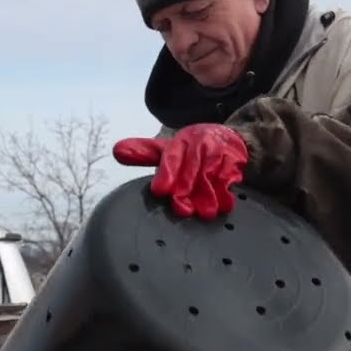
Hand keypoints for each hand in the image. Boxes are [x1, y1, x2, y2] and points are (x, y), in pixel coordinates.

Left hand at [112, 124, 248, 219]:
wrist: (229, 138)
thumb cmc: (193, 149)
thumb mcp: (169, 147)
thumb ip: (144, 153)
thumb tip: (116, 151)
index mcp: (180, 142)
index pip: (171, 158)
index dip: (166, 174)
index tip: (161, 190)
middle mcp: (198, 146)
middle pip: (191, 169)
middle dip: (187, 189)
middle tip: (183, 210)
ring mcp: (217, 154)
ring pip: (212, 175)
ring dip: (209, 194)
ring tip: (205, 212)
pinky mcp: (234, 162)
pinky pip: (230, 178)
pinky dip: (227, 192)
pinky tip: (223, 205)